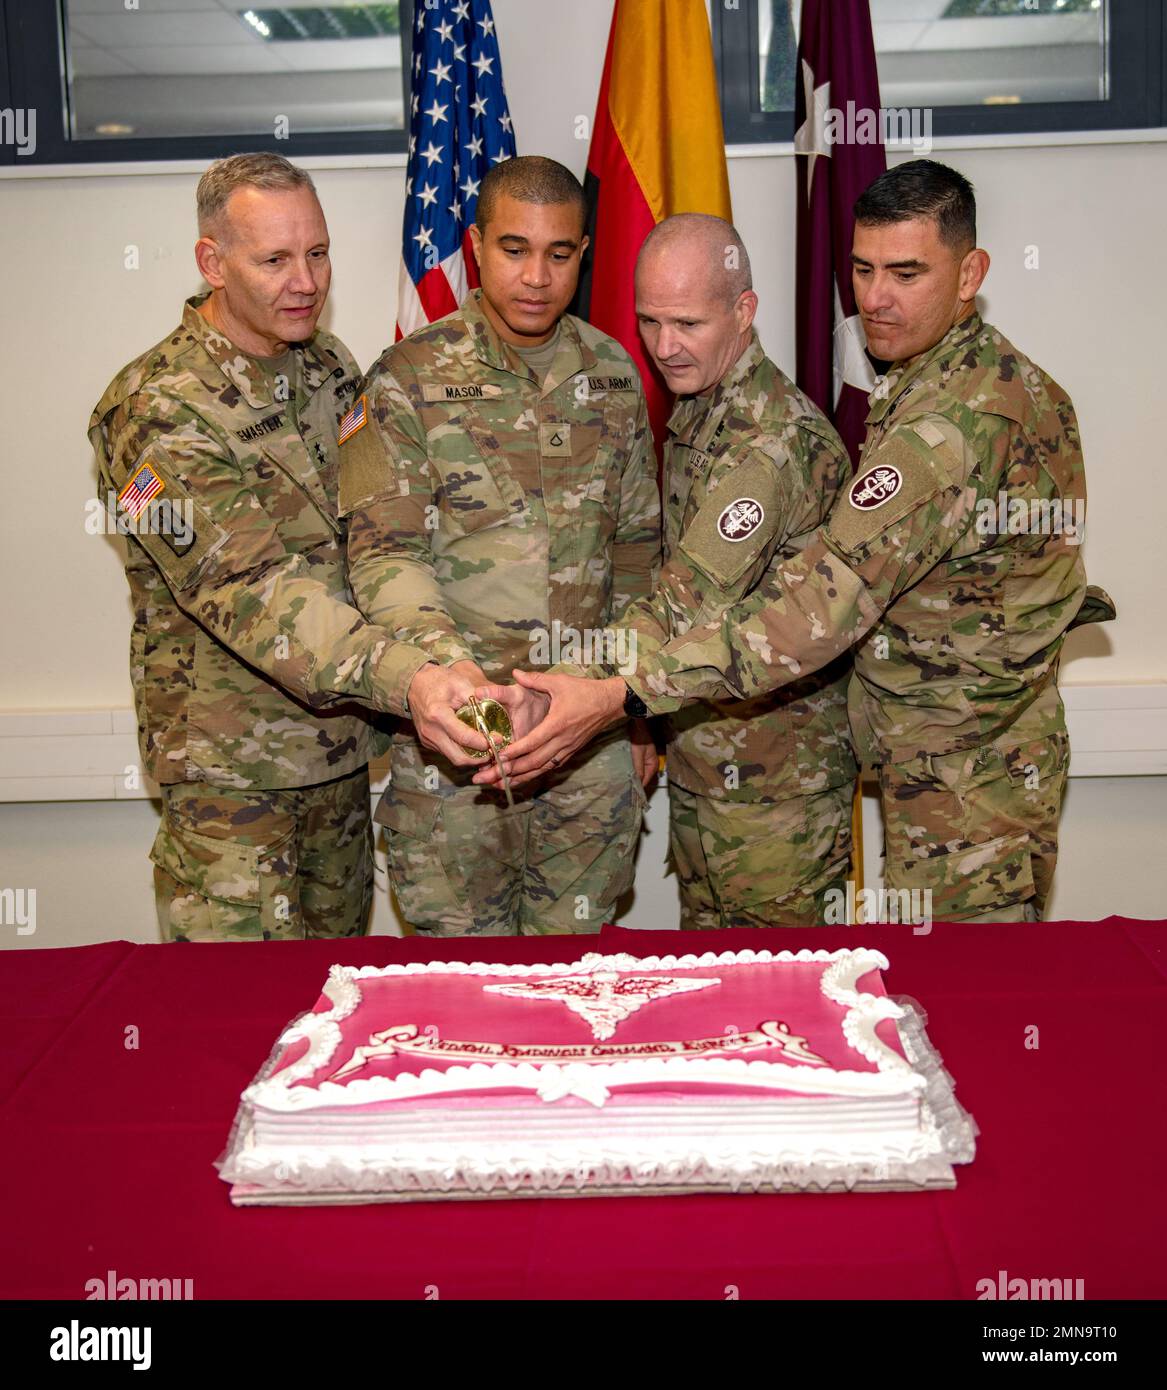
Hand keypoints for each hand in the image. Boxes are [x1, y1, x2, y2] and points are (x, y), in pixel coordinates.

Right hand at [405, 660, 488, 764]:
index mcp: (438, 715)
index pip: (464, 737)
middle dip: (479, 758)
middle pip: (458, 757)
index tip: (497, 740)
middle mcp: (431, 731)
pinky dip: (461, 752)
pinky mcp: (427, 742)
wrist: (415, 683)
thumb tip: (496, 712)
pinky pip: (447, 753)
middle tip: (494, 750)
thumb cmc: (438, 680)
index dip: (483, 742)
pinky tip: (472, 745)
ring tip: (487, 749)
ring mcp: (427, 739)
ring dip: (471, 757)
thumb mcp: (460, 684)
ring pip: (453, 758)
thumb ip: (477, 699)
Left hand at [472, 669, 626, 789]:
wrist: (610, 703)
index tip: (498, 757)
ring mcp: (567, 748)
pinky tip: (521, 778)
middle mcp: (562, 741)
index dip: (515, 752)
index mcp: (557, 723)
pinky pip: (550, 767)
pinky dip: (535, 774)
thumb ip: (535, 679)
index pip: (533, 742)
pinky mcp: (571, 752)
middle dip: (510, 771)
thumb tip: (515, 673)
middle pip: (534, 762)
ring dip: (520, 777)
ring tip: (499, 784)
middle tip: (488, 777)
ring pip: (541, 768)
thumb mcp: (559, 682)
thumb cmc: (585, 691)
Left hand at [629, 718, 658, 788]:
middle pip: (643, 778)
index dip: (638, 787)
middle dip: (635, 783)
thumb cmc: (640, 736)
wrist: (638, 724)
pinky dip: (631, 771)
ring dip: (633, 777)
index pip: (646, 781)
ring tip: (624, 783)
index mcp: (653, 764)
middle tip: (625, 790)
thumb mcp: (638, 753)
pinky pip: (636, 768)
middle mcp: (650, 764)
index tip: (631, 794)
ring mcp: (645, 761)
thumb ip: (638, 768)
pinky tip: (624, 773)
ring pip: (639, 773)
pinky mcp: (640, 757)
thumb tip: (637, 782)